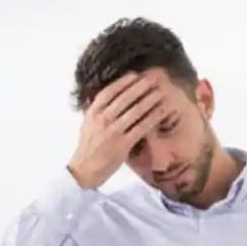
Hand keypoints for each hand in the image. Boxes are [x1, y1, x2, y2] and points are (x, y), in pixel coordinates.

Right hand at [67, 70, 168, 189]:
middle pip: (125, 98)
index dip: (123, 82)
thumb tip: (106, 94)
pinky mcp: (123, 144)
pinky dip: (153, 117)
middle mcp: (102, 119)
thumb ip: (97, 109)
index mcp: (93, 112)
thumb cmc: (88, 147)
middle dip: (141, 86)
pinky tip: (161, 111)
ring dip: (150, 99)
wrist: (85, 169)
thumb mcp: (88, 123)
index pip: (109, 91)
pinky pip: (142, 127)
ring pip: (135, 111)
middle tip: (153, 78)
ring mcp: (113, 132)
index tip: (135, 75)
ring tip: (161, 92)